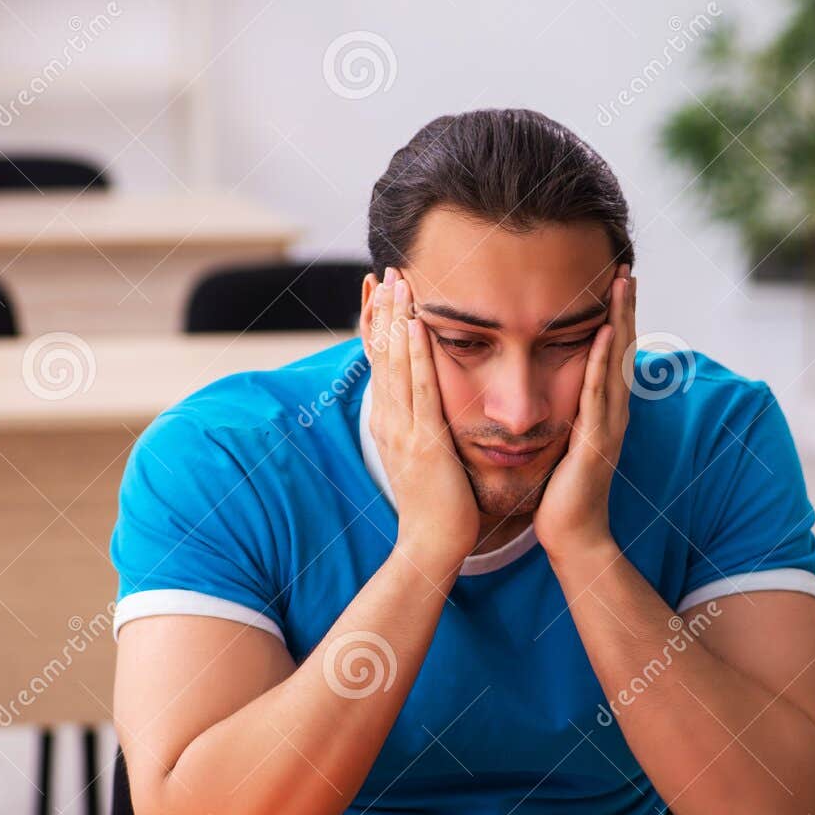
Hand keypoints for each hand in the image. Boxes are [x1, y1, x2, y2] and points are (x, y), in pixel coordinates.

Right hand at [367, 266, 480, 574]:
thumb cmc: (437, 504)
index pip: (379, 363)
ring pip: (397, 363)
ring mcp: (402, 429)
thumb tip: (430, 406)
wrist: (432, 544)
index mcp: (388, 422)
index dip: (376, 324)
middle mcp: (389, 420)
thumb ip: (423, 426)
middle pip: (382, 354)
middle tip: (387, 270)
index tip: (378, 289)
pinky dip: (418, 354)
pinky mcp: (423, 440)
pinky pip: (421, 388)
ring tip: (399, 282)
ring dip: (397, 320)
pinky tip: (419, 326)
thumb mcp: (423, 456)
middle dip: (383, 310)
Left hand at [533, 262, 635, 566]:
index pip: (611, 354)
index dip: (616, 317)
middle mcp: (612, 413)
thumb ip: (563, 414)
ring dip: (620, 322)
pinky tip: (603, 335)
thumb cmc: (559, 493)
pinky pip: (598, 395)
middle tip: (627, 267)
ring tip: (623, 285)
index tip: (615, 281)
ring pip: (616, 364)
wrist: (571, 537)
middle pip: (622, 349)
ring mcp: (607, 426)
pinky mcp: (595, 442)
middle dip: (625, 308)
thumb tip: (548, 388)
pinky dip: (602, 364)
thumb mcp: (562, 442)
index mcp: (602, 411)